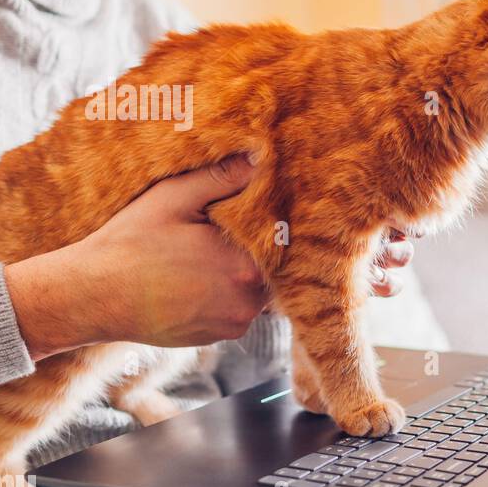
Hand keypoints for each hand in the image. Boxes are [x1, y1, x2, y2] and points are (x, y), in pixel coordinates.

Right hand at [5, 155, 265, 358]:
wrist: (92, 297)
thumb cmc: (130, 243)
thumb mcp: (173, 199)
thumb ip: (221, 179)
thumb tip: (257, 160)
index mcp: (244, 266)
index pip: (274, 239)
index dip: (258, 224)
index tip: (233, 216)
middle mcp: (248, 302)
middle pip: (268, 266)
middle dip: (249, 249)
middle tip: (214, 235)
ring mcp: (234, 324)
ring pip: (253, 289)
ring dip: (238, 273)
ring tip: (201, 257)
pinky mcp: (218, 337)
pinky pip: (235, 309)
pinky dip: (223, 294)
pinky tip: (194, 280)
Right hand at [5, 157, 417, 359]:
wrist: (89, 298)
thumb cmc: (128, 242)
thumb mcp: (175, 196)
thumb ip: (223, 176)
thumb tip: (263, 150)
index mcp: (248, 258)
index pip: (315, 253)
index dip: (356, 247)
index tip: (397, 247)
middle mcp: (251, 295)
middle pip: (309, 279)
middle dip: (348, 271)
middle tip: (398, 267)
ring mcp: (239, 320)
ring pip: (281, 295)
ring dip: (295, 281)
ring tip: (325, 269)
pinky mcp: (226, 336)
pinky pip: (254, 310)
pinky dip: (256, 293)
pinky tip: (243, 279)